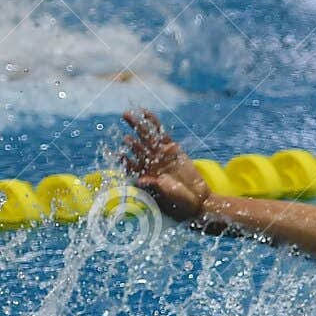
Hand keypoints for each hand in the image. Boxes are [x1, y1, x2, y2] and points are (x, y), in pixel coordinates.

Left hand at [121, 108, 211, 222]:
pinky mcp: (173, 150)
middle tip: (120, 124)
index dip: (123, 159)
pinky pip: (161, 134)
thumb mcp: (166, 195)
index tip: (117, 153)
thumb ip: (154, 186)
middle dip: (128, 137)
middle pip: (136, 147)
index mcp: (145, 176)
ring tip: (126, 114)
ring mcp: (161, 155)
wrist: (198, 200)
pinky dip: (153, 124)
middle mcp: (150, 164)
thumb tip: (140, 180)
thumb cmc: (180, 202)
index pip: (130, 165)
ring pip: (146, 138)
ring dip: (137, 126)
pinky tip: (145, 114)